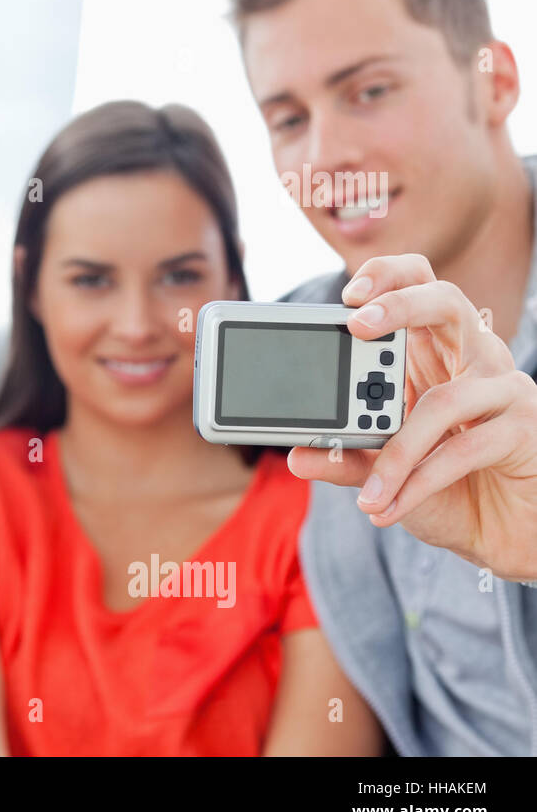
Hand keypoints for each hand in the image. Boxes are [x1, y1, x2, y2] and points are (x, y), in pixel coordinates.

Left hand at [286, 253, 536, 580]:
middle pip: (447, 302)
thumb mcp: (383, 470)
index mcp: (433, 353)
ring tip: (366, 492)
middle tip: (356, 327)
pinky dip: (417, 482)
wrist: (500, 533)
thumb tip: (297, 456)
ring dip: (396, 453)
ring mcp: (504, 390)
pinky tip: (387, 506)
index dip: (388, 278)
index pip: (419, 287)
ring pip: (445, 399)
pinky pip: (462, 449)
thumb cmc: (448, 487)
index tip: (348, 296)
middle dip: (400, 306)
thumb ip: (344, 459)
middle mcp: (473, 360)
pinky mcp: (523, 428)